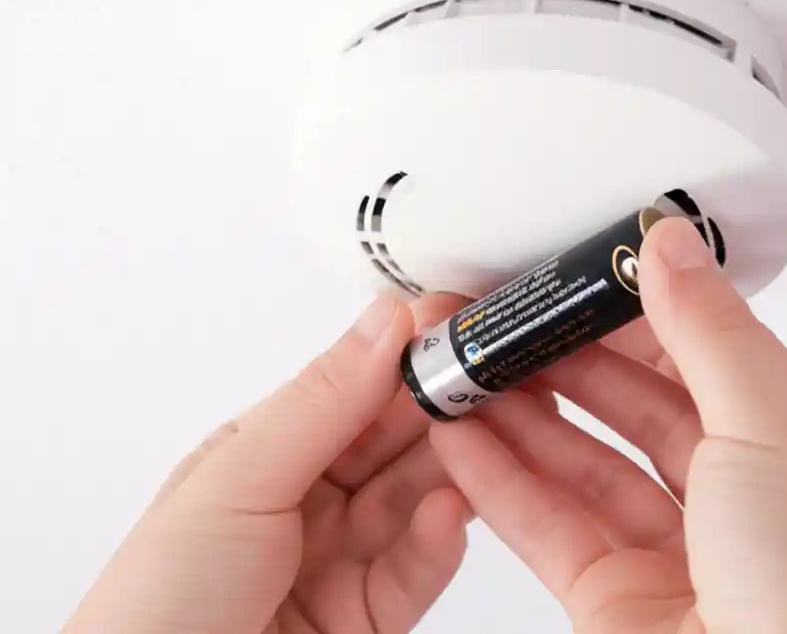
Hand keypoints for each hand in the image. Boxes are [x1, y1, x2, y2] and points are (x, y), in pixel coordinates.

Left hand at [65, 295, 479, 633]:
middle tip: (492, 377)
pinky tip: (450, 511)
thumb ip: (321, 403)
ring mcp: (340, 563)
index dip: (404, 357)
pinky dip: (439, 540)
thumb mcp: (236, 482)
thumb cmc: (155, 607)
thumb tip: (382, 319)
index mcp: (265, 454)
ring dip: (452, 469)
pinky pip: (419, 570)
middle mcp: (307, 503)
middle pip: (394, 443)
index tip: (456, 326)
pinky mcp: (369, 619)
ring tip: (487, 439)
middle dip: (442, 408)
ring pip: (416, 501)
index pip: (352, 392)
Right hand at [430, 218, 786, 633]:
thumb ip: (712, 336)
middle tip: (508, 313)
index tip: (583, 268)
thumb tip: (672, 245)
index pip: (711, 355)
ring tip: (469, 361)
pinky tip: (459, 434)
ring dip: (523, 411)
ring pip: (583, 464)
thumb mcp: (773, 433)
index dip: (644, 308)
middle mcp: (739, 504)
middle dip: (569, 357)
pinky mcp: (611, 604)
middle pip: (638, 406)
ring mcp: (673, 558)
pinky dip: (498, 479)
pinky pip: (545, 525)